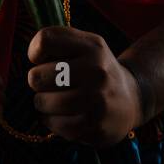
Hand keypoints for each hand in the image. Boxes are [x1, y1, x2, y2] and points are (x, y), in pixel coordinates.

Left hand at [26, 26, 141, 148]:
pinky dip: (52, 122)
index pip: (46, 39)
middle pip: (37, 76)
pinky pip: (55, 124)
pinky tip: (62, 116)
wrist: (132, 99)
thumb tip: (31, 56)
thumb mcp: (86, 47)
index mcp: (92, 46)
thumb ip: (59, 43)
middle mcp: (96, 70)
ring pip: (44, 102)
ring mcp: (97, 99)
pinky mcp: (95, 125)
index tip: (42, 60)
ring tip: (53, 101)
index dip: (35, 51)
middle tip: (48, 85)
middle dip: (37, 82)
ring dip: (42, 104)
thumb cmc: (96, 70)